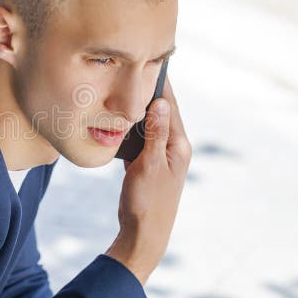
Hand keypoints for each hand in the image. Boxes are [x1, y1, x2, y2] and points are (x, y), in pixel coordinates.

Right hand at [106, 76, 191, 284]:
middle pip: (161, 112)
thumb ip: (155, 134)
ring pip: (149, 125)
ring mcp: (162, 157)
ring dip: (138, 111)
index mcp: (179, 146)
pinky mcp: (149, 165)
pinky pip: (142, 139)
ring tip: (123, 90)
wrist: (144, 235)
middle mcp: (174, 148)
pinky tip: (119, 120)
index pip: (170, 106)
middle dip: (147, 93)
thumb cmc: (148, 203)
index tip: (150, 62)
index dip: (159, 84)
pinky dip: (131, 128)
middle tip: (131, 70)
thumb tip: (159, 102)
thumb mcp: (149, 165)